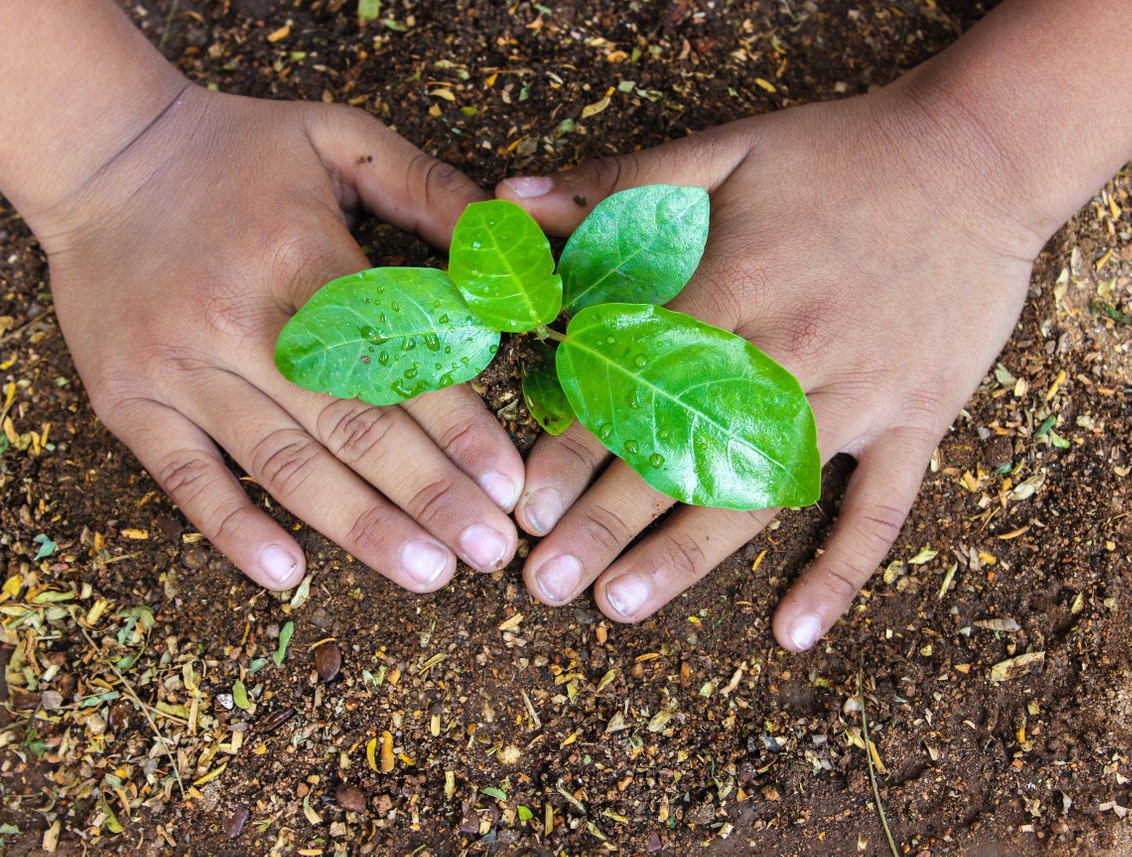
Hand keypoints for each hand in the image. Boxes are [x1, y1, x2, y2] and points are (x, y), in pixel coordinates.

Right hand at [36, 86, 522, 591]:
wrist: (99, 153)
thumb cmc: (234, 152)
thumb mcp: (338, 139)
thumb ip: (426, 188)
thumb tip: (506, 247)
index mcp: (299, 253)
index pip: (392, 356)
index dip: (456, 425)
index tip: (506, 484)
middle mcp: (238, 319)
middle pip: (349, 424)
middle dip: (428, 494)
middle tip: (489, 550)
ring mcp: (179, 367)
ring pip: (283, 463)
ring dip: (360, 526)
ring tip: (428, 573)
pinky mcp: (129, 400)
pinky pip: (185, 477)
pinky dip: (234, 529)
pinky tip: (288, 575)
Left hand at [497, 80, 1047, 649]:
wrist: (981, 156)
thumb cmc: (841, 154)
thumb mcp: (725, 148)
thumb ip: (617, 182)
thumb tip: (509, 200)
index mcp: (735, 289)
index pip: (636, 383)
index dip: (574, 447)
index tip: (524, 504)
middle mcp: (790, 355)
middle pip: (684, 453)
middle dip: (607, 522)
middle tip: (543, 583)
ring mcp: (859, 396)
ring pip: (762, 495)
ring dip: (687, 556)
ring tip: (619, 606)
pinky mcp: (915, 419)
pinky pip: (881, 510)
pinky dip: (840, 571)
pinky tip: (792, 631)